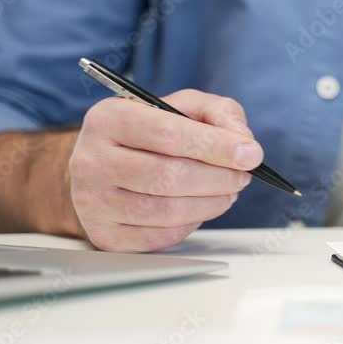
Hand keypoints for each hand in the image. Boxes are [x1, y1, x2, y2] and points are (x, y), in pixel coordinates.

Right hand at [68, 89, 261, 251]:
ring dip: (211, 203)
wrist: (101, 167)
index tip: (250, 154)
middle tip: (242, 176)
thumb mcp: (181, 107)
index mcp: (109, 118)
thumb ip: (217, 113)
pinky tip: (198, 207)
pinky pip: (160, 236)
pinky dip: (190, 223)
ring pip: (167, 210)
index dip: (216, 146)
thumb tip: (242, 140)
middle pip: (170, 175)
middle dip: (219, 178)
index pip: (169, 134)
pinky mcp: (104, 235)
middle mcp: (92, 160)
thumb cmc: (147, 135)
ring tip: (226, 192)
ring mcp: (93, 202)